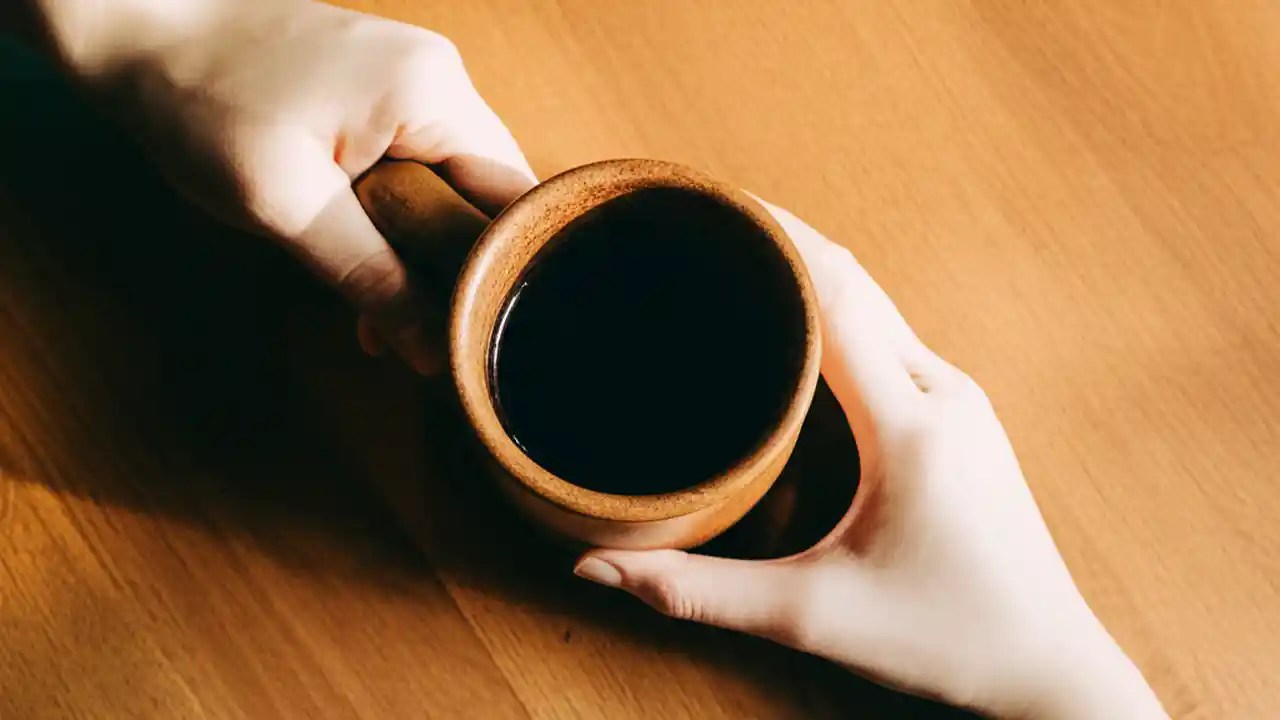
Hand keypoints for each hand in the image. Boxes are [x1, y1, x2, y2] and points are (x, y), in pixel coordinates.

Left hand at [34, 0, 534, 372]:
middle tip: (431, 334)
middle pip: (492, 193)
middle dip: (462, 268)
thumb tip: (432, 349)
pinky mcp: (382, 91)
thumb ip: (370, 278)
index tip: (479, 333)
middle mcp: (438, 78)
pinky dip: (402, 219)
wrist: (139, 27)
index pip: (513, 198)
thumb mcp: (287, 206)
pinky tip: (367, 265)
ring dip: (427, 250)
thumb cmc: (201, 101)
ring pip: (455, 185)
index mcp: (430, 93)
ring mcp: (412, 79)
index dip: (505, 271)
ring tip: (389, 317)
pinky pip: (420, 164)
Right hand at [574, 202, 1166, 718]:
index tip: (713, 203)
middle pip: (856, 283)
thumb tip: (597, 569)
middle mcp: (944, 395)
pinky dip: (840, 314)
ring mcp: (961, 403)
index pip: (835, 297)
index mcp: (912, 427)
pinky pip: (893, 340)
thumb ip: (699, 591)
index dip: (773, 239)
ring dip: (813, 274)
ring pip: (878, 308)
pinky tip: (798, 325)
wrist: (1048, 667)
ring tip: (743, 256)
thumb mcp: (814, 616)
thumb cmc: (947, 639)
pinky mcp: (963, 419)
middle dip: (782, 239)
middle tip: (708, 216)